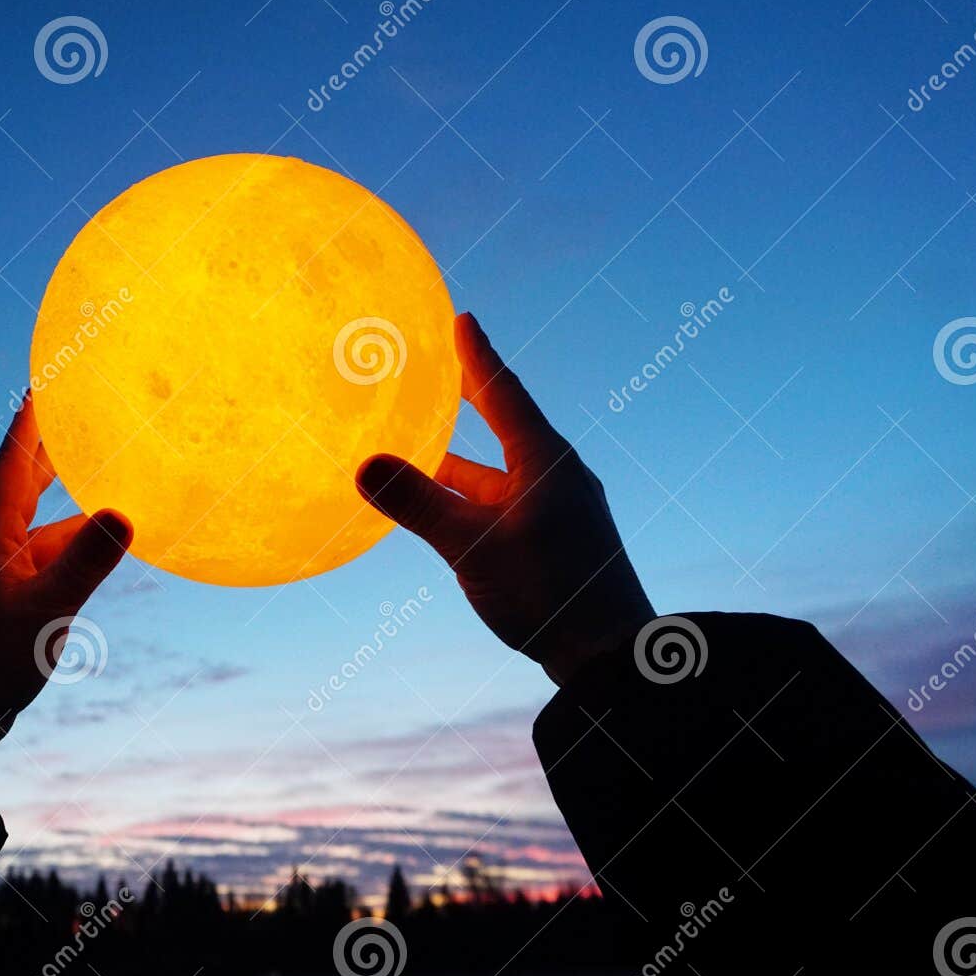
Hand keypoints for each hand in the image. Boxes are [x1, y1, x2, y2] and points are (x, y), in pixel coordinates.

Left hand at [0, 395, 131, 771]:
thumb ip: (86, 564)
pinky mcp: (7, 604)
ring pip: (43, 527)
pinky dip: (75, 545)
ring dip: (73, 504)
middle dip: (51, 449)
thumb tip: (124, 513)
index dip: (29, 421)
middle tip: (77, 413)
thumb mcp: (46, 613)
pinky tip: (100, 546)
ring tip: (110, 479)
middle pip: (24, 484)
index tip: (41, 382)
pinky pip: (48, 559)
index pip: (12, 463)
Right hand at [356, 313, 654, 685]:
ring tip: (419, 446)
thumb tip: (364, 464)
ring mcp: (558, 509)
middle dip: (470, 399)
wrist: (612, 655)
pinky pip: (503, 502)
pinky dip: (470, 496)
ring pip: (497, 472)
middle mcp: (555, 475)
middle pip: (503, 424)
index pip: (503, 392)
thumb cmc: (549, 594)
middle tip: (442, 369)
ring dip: (459, 461)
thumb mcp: (472, 548)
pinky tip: (447, 511)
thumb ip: (418, 506)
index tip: (462, 319)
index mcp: (544, 460)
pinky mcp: (556, 541)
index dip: (477, 356)